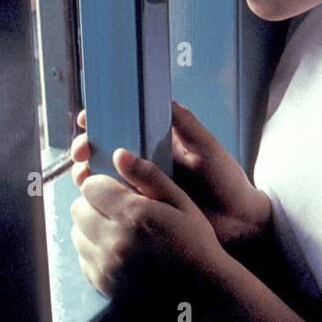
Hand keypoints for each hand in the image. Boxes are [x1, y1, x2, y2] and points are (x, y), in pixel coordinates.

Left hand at [70, 145, 223, 299]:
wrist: (201, 289)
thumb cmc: (195, 240)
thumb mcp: (180, 201)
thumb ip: (148, 176)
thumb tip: (118, 154)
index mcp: (132, 214)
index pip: (90, 187)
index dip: (103, 184)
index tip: (117, 189)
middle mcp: (113, 240)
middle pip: (78, 208)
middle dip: (94, 204)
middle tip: (117, 209)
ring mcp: (106, 264)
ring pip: (76, 233)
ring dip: (91, 227)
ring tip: (117, 230)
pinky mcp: (102, 283)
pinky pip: (83, 257)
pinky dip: (94, 250)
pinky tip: (117, 250)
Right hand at [71, 101, 270, 246]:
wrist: (239, 223)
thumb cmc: (227, 181)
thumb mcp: (208, 148)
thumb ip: (187, 125)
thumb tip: (164, 98)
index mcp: (160, 140)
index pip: (124, 123)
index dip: (102, 119)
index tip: (88, 120)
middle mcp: (147, 160)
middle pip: (106, 149)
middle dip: (87, 147)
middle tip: (82, 152)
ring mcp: (143, 185)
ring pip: (105, 175)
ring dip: (88, 173)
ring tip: (84, 176)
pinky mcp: (143, 209)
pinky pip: (115, 202)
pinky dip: (100, 198)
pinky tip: (94, 199)